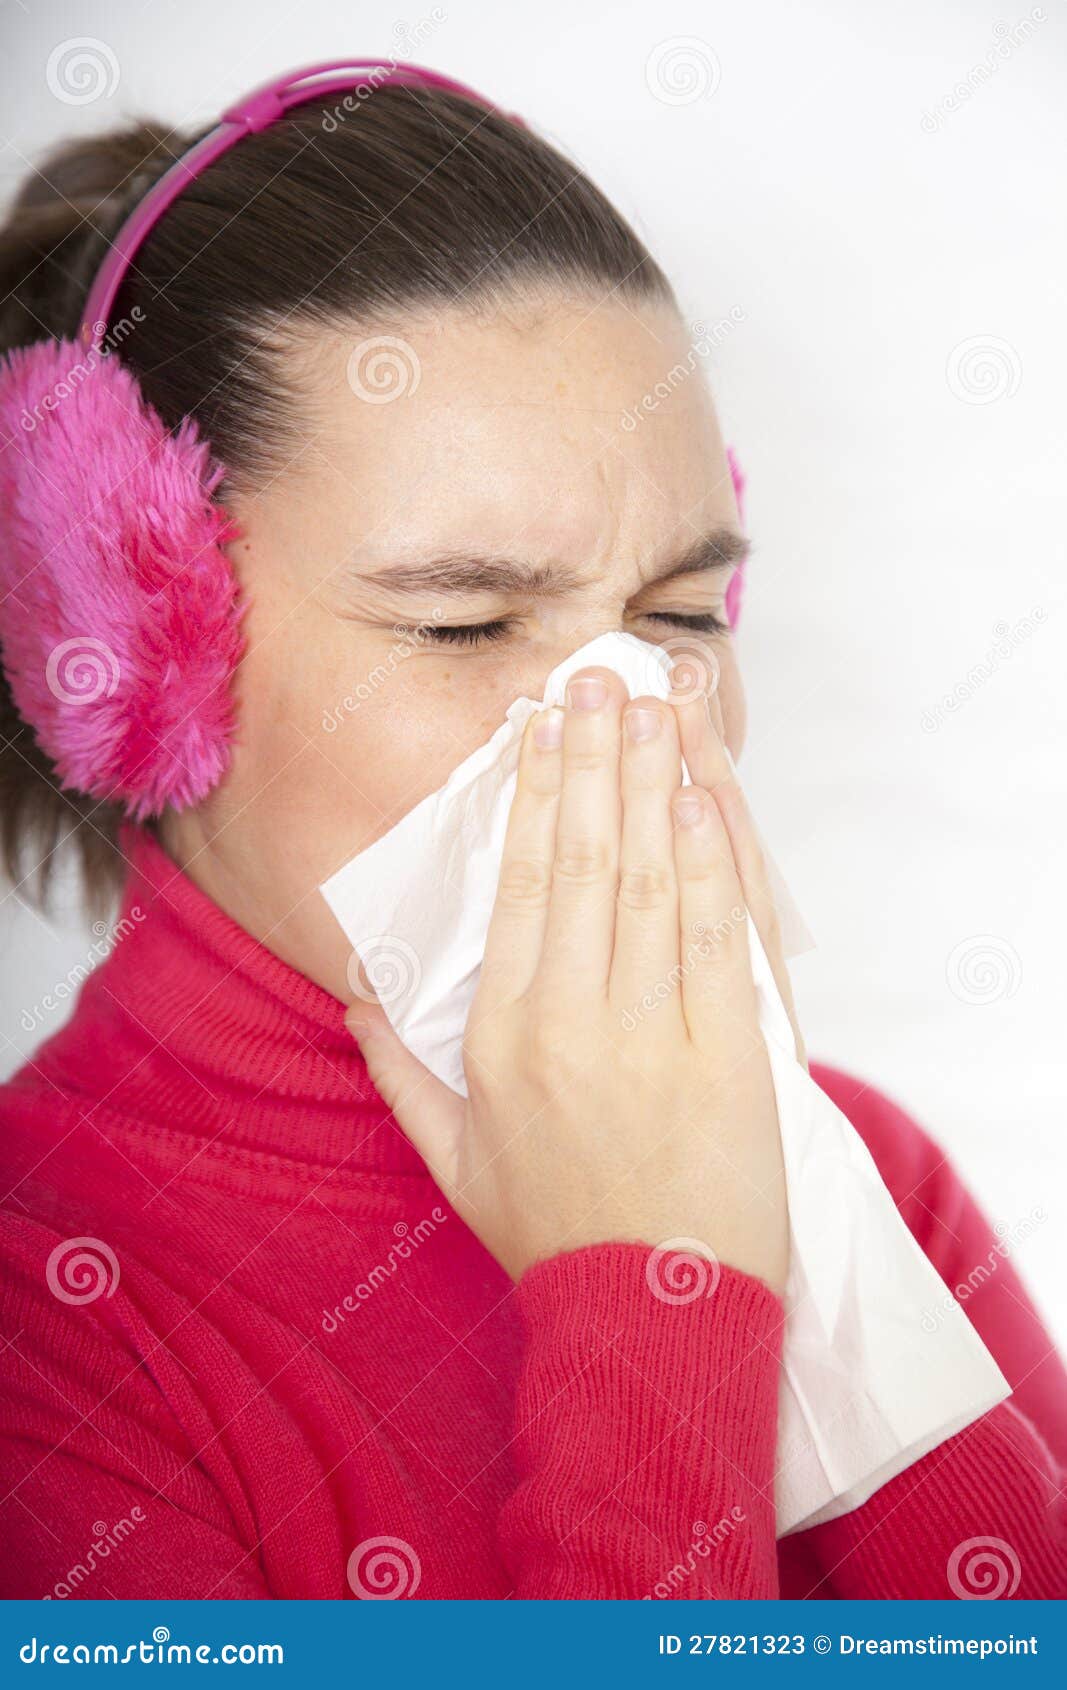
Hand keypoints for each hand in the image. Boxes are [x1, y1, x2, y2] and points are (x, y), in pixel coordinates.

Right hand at [346, 665, 791, 1294]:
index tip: (541, 732)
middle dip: (592, 764)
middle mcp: (574, 1023)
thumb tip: (357, 1001)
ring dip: (651, 789)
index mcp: (504, 1039)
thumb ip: (400, 1074)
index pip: (519, 891)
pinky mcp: (729, 1057)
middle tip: (598, 681)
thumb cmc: (553, 1235)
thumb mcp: (452, 1161)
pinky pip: (716, 941)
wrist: (652, 1316)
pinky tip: (701, 801)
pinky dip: (709, 865)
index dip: (532, 800)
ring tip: (653, 710)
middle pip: (583, 865)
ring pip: (649, 886)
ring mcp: (655, 1037)